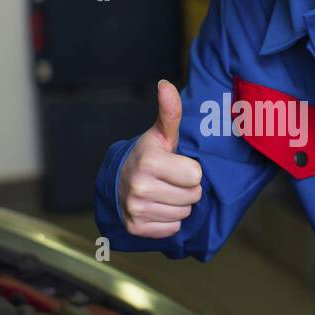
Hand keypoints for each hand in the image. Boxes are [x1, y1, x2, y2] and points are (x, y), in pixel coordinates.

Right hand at [118, 79, 202, 237]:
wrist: (119, 181)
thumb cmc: (149, 155)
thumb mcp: (161, 134)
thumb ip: (169, 112)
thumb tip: (166, 85)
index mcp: (148, 161)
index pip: (196, 176)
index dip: (191, 171)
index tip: (177, 165)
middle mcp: (139, 186)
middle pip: (192, 197)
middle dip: (187, 189)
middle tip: (172, 180)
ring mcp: (135, 209)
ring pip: (183, 214)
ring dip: (179, 205)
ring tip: (165, 192)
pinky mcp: (135, 228)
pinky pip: (172, 229)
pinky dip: (169, 221)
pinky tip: (158, 207)